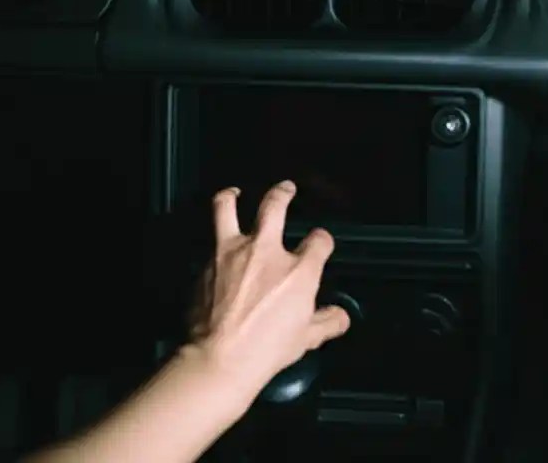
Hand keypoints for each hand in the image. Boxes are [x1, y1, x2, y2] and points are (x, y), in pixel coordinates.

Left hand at [186, 180, 350, 396]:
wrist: (219, 357)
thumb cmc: (265, 349)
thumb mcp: (306, 339)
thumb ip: (327, 322)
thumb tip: (341, 316)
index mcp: (297, 270)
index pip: (319, 241)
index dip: (322, 241)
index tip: (320, 244)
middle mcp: (265, 252)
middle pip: (275, 206)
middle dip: (283, 194)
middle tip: (285, 189)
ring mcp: (232, 253)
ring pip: (227, 208)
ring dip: (232, 196)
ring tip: (234, 193)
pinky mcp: (205, 264)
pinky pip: (210, 243)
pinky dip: (216, 242)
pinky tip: (217, 250)